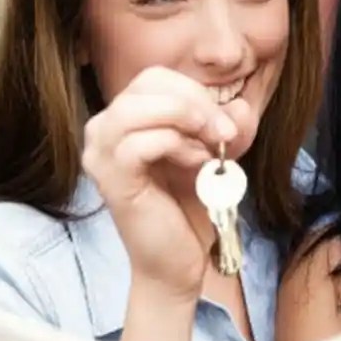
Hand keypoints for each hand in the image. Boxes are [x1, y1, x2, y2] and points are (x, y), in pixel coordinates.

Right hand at [81, 66, 253, 297]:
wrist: (176, 262)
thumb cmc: (187, 207)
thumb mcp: (211, 154)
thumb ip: (224, 127)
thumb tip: (241, 106)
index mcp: (122, 119)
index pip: (154, 78)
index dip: (194, 91)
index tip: (226, 123)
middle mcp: (102, 131)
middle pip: (147, 85)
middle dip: (195, 103)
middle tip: (224, 133)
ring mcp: (100, 155)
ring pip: (136, 108)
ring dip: (185, 119)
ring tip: (210, 145)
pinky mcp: (110, 179)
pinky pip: (140, 143)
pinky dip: (177, 146)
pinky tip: (196, 165)